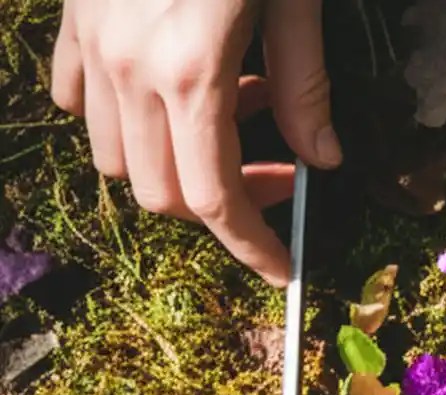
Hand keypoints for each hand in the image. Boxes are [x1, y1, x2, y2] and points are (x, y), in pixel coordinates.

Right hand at [50, 0, 339, 286]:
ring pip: (116, 155)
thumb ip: (305, 86)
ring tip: (232, 110)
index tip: (282, 269)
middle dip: (225, 206)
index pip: (217, 196)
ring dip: (176, 163)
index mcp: (193, 70)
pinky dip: (123, 118)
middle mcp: (131, 68)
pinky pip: (79, 99)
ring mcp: (94, 44)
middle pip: (163, 191)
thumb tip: (322, 160)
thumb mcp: (295, 2)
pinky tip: (170, 90)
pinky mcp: (76, 19)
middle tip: (279, 175)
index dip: (252, 246)